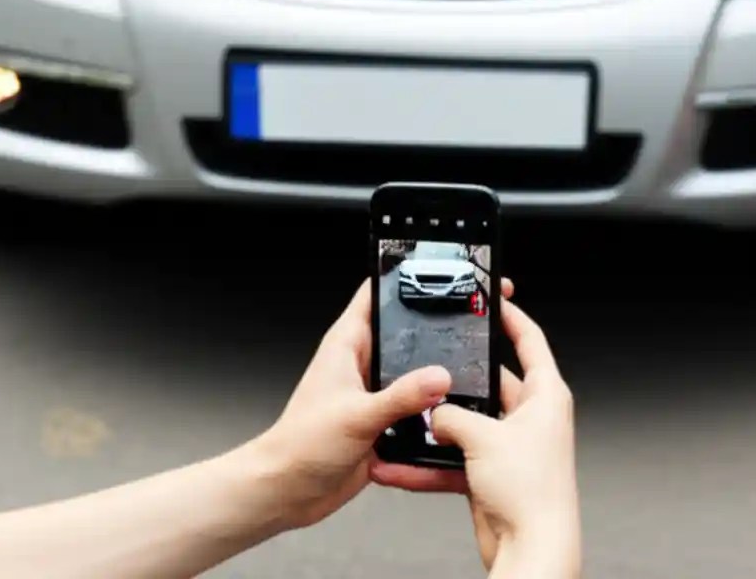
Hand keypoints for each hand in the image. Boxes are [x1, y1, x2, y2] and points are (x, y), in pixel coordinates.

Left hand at [251, 278, 512, 529]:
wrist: (288, 490)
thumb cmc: (300, 444)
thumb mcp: (356, 414)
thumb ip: (401, 395)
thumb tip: (440, 376)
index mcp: (346, 345)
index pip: (375, 295)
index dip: (401, 277)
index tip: (433, 267)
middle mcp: (360, 363)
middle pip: (403, 333)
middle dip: (432, 330)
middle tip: (467, 322)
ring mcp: (372, 392)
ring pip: (413, 371)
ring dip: (433, 376)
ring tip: (466, 370)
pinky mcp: (381, 420)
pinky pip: (415, 407)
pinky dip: (431, 410)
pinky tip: (449, 414)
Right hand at [371, 299, 579, 576]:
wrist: (531, 548)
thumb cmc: (532, 492)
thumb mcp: (484, 437)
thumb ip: (452, 416)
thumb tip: (436, 414)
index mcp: (546, 396)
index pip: (530, 341)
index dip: (511, 318)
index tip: (493, 302)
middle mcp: (532, 419)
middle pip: (490, 385)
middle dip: (456, 384)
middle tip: (432, 369)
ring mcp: (512, 448)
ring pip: (467, 425)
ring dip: (437, 429)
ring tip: (408, 424)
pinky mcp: (494, 475)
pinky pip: (455, 459)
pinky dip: (430, 464)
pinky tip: (403, 466)